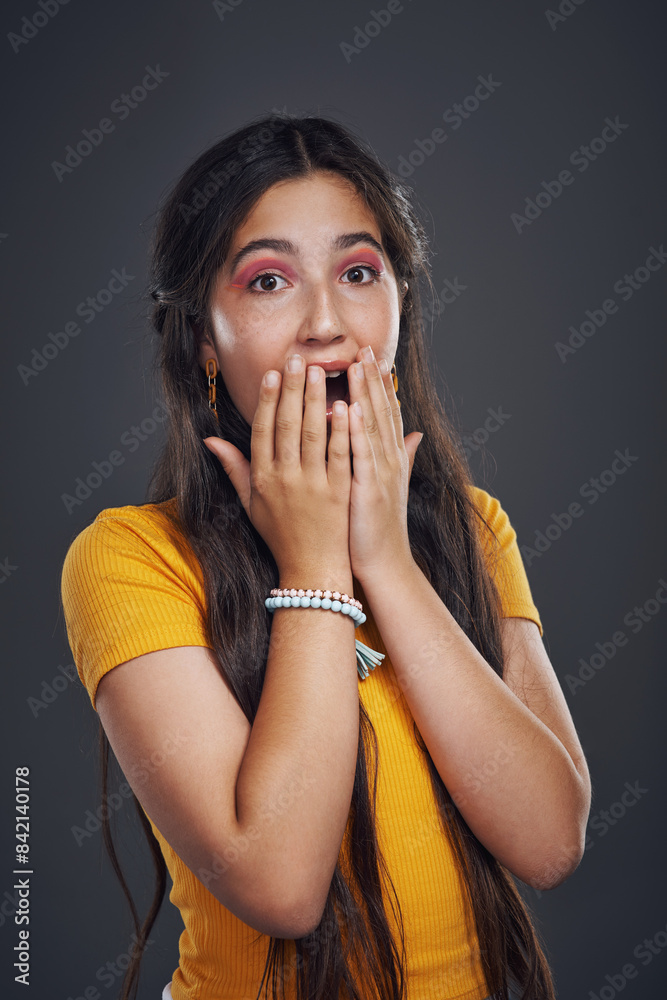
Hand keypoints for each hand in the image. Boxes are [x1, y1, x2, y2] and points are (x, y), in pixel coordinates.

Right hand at [202, 355, 352, 582]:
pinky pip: (339, 454)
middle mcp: (284, 479)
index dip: (268, 401)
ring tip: (320, 371)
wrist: (311, 569)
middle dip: (292, 389)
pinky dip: (342, 430)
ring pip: (313, 434)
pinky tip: (347, 406)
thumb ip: (234, 469)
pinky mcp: (338, 493)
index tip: (274, 374)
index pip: (264, 431)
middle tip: (298, 359)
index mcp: (263, 479)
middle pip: (287, 425)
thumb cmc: (281, 536)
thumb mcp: (250, 504)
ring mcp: (312, 485)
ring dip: (315, 400)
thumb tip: (210, 440)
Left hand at [346, 346, 423, 584]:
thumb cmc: (379, 527)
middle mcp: (388, 460)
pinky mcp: (367, 489)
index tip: (370, 356)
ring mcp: (380, 473)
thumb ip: (402, 456)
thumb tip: (417, 434)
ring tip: (355, 365)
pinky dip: (354, 430)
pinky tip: (347, 408)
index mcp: (390, 457)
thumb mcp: (391, 485)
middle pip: (380, 411)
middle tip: (363, 347)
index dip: (379, 383)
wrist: (384, 563)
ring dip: (363, 394)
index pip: (385, 412)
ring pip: (371, 425)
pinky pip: (359, 454)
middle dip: (371, 378)